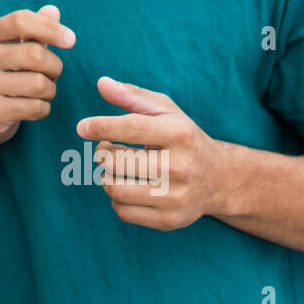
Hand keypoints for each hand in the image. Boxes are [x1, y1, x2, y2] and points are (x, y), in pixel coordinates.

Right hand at [0, 6, 75, 146]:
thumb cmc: (4, 74)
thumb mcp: (15, 47)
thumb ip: (35, 29)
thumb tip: (53, 10)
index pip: (21, 20)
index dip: (51, 28)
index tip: (70, 40)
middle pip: (35, 54)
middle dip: (55, 66)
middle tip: (52, 74)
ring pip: (39, 84)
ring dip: (50, 90)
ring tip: (42, 92)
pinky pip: (35, 108)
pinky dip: (44, 109)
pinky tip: (34, 107)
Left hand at [77, 76, 227, 230]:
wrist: (221, 179)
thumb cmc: (184, 138)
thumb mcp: (166, 111)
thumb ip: (133, 96)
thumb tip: (101, 83)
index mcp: (179, 134)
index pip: (131, 128)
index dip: (100, 127)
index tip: (82, 128)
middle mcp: (180, 167)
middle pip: (116, 162)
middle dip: (103, 153)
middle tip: (107, 148)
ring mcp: (176, 197)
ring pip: (115, 189)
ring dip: (106, 177)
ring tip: (115, 168)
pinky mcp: (170, 220)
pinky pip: (123, 211)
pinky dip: (116, 199)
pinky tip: (128, 187)